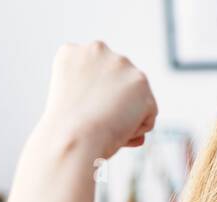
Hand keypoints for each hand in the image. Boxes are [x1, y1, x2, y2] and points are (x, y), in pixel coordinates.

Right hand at [39, 41, 157, 159]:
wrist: (73, 137)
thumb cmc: (67, 132)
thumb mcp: (73, 105)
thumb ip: (98, 100)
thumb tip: (139, 133)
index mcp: (72, 52)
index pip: (97, 77)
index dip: (94, 100)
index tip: (83, 111)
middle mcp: (97, 49)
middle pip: (119, 84)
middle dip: (115, 105)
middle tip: (97, 121)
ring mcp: (121, 63)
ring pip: (135, 99)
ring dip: (127, 117)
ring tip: (106, 126)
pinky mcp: (140, 81)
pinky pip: (149, 114)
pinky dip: (138, 128)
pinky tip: (119, 130)